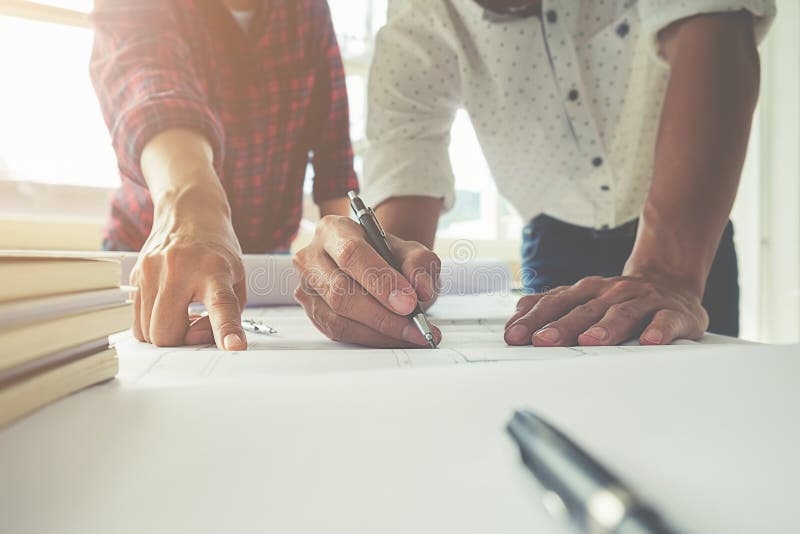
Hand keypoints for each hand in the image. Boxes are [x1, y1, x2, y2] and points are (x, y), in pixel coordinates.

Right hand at [130, 193, 246, 349]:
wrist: (189, 211)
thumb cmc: (216, 247)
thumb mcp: (237, 277)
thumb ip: (229, 313)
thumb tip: (207, 342)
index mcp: (214, 269)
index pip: (220, 305)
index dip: (225, 329)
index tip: (234, 348)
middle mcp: (178, 269)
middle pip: (166, 332)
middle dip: (182, 342)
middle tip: (199, 325)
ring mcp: (150, 271)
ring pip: (147, 331)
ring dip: (168, 333)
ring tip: (185, 314)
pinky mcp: (135, 275)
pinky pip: (136, 321)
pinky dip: (154, 325)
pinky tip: (170, 309)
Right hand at [293, 215, 442, 346]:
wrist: (375, 267)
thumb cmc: (387, 256)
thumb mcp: (410, 251)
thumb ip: (419, 263)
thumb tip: (420, 289)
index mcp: (335, 230)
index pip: (352, 254)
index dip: (381, 282)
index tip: (409, 302)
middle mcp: (312, 257)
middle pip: (340, 291)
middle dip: (382, 314)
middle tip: (414, 325)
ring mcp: (307, 288)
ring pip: (337, 318)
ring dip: (378, 332)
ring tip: (410, 334)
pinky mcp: (312, 313)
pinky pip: (338, 333)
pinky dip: (370, 339)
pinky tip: (392, 338)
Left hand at [503, 273, 707, 346]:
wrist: (671, 279)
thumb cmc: (620, 297)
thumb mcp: (584, 296)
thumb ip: (552, 305)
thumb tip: (516, 317)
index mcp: (587, 291)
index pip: (555, 304)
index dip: (533, 319)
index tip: (514, 336)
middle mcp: (611, 293)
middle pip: (584, 310)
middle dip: (562, 326)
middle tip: (543, 341)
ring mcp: (643, 301)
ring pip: (622, 313)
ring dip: (606, 328)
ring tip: (590, 341)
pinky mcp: (673, 312)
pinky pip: (666, 320)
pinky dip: (659, 330)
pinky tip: (650, 341)